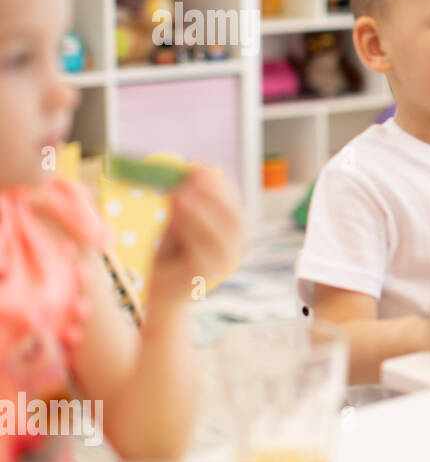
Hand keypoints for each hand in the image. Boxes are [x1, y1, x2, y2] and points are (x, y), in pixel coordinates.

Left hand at [148, 165, 242, 304]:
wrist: (162, 295)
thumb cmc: (170, 258)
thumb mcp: (176, 226)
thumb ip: (182, 208)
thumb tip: (181, 182)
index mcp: (231, 235)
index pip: (233, 205)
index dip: (219, 185)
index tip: (199, 166)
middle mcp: (234, 248)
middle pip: (234, 217)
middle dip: (214, 193)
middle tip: (192, 175)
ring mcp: (223, 263)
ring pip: (220, 232)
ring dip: (200, 208)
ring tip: (179, 193)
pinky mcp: (206, 273)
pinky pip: (202, 247)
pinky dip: (189, 227)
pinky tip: (173, 214)